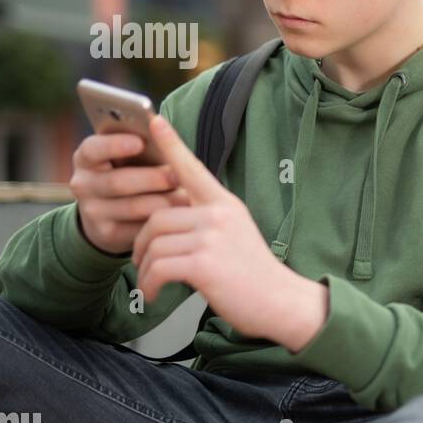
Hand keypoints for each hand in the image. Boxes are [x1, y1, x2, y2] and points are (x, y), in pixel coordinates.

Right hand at [71, 131, 191, 254]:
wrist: (111, 214)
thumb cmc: (131, 172)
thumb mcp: (129, 157)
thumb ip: (141, 144)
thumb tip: (162, 128)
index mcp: (86, 158)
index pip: (93, 149)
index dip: (114, 145)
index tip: (140, 142)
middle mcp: (83, 184)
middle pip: (118, 182)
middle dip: (152, 178)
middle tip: (179, 175)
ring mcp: (92, 211)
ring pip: (133, 207)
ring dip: (164, 201)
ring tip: (188, 196)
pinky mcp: (107, 234)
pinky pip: (139, 228)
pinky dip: (161, 221)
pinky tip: (179, 216)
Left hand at [131, 115, 327, 350]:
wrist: (281, 302)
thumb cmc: (255, 274)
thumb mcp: (234, 235)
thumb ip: (207, 220)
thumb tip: (171, 218)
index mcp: (225, 204)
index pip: (192, 168)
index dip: (171, 144)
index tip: (153, 120)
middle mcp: (218, 215)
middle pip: (156, 216)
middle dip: (141, 244)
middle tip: (144, 263)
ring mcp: (212, 238)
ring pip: (153, 244)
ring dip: (144, 268)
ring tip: (151, 283)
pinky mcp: (204, 264)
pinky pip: (158, 268)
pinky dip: (150, 284)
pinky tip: (156, 294)